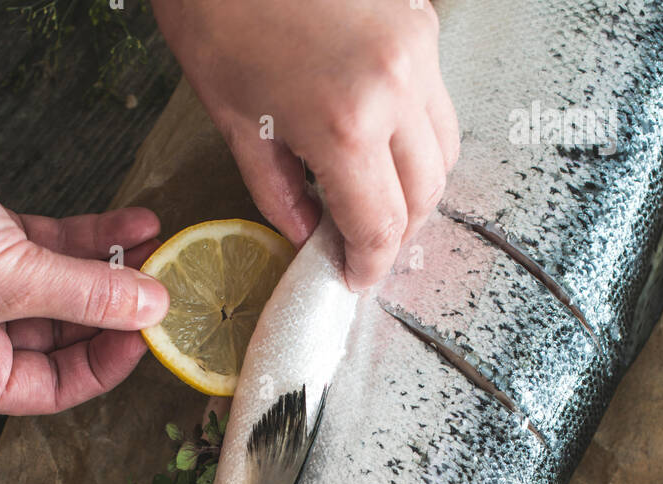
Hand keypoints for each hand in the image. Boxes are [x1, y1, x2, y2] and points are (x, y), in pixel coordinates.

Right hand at [0, 93, 169, 413]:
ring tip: (157, 250)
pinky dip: (91, 237)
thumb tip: (152, 308)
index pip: (54, 388)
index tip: (145, 338)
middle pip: (65, 337)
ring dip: (111, 269)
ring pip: (64, 288)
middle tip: (161, 293)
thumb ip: (89, 294)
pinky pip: (53, 247)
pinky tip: (134, 224)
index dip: (103, 366)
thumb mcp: (13, 280)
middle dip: (115, 313)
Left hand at [151, 0, 458, 289]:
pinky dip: (416, 135)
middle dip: (397, 233)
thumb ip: (280, 193)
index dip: (370, 265)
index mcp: (345, 124)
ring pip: (445, 150)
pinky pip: (436, 101)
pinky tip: (378, 142)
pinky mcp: (422, 21)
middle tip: (362, 246)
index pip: (381, 226)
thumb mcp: (234, 123)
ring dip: (415, 187)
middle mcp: (396, 89)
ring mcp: (418, 50)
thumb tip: (308, 234)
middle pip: (426, 196)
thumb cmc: (217, 14)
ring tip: (373, 198)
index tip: (355, 277)